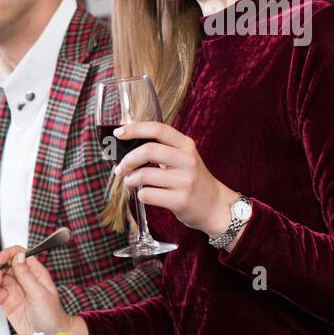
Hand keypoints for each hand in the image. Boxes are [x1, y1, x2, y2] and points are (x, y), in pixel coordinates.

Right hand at [0, 246, 85, 334]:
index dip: (7, 254)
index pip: (19, 254)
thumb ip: (26, 275)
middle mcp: (24, 279)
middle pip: (5, 266)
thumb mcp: (39, 293)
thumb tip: (18, 255)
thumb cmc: (52, 315)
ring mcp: (15, 290)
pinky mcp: (7, 302)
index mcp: (35, 273)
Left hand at [111, 121, 234, 237]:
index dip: (135, 129)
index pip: (158, 129)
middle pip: (148, 150)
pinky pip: (147, 195)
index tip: (118, 132)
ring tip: (130, 183)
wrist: (215, 205)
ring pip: (144, 175)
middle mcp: (187, 160)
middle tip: (120, 168)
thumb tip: (126, 143)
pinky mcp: (180, 200)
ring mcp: (185, 181)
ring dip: (130, 180)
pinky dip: (140, 195)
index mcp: (186, 145)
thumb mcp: (183, 158)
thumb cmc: (191, 179)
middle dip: (128, 160)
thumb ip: (161, 148)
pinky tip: (145, 194)